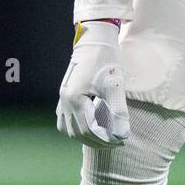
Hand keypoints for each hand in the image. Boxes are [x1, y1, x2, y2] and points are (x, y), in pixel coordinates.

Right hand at [57, 20, 129, 146]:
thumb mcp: (114, 86)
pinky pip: (65, 121)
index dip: (105, 139)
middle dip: (97, 141)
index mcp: (75, 98)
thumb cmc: (105, 61)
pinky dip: (76, 129)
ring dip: (85, 137)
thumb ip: (118, 112)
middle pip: (78, 133)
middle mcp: (64, 101)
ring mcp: (62, 99)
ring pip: (68, 129)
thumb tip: (122, 135)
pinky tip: (90, 128)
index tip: (121, 141)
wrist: (94, 42)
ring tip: (104, 139)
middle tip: (116, 142)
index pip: (89, 130)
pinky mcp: (64, 96)